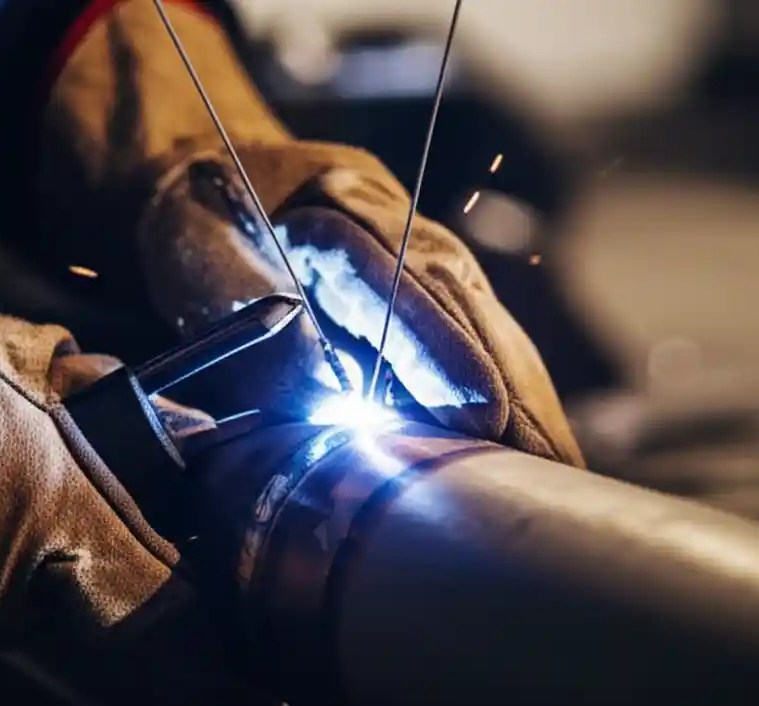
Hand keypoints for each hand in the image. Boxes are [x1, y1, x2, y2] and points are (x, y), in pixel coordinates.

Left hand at [141, 159, 580, 464]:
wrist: (217, 176)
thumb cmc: (200, 217)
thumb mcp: (195, 250)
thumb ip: (242, 303)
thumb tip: (312, 383)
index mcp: (336, 206)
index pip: (399, 279)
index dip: (441, 349)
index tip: (479, 410)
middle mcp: (400, 229)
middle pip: (468, 310)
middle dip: (513, 390)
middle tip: (552, 470)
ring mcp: (427, 258)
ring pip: (491, 329)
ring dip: (530, 401)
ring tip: (563, 475)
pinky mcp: (436, 293)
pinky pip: (488, 343)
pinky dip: (519, 397)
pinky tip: (542, 449)